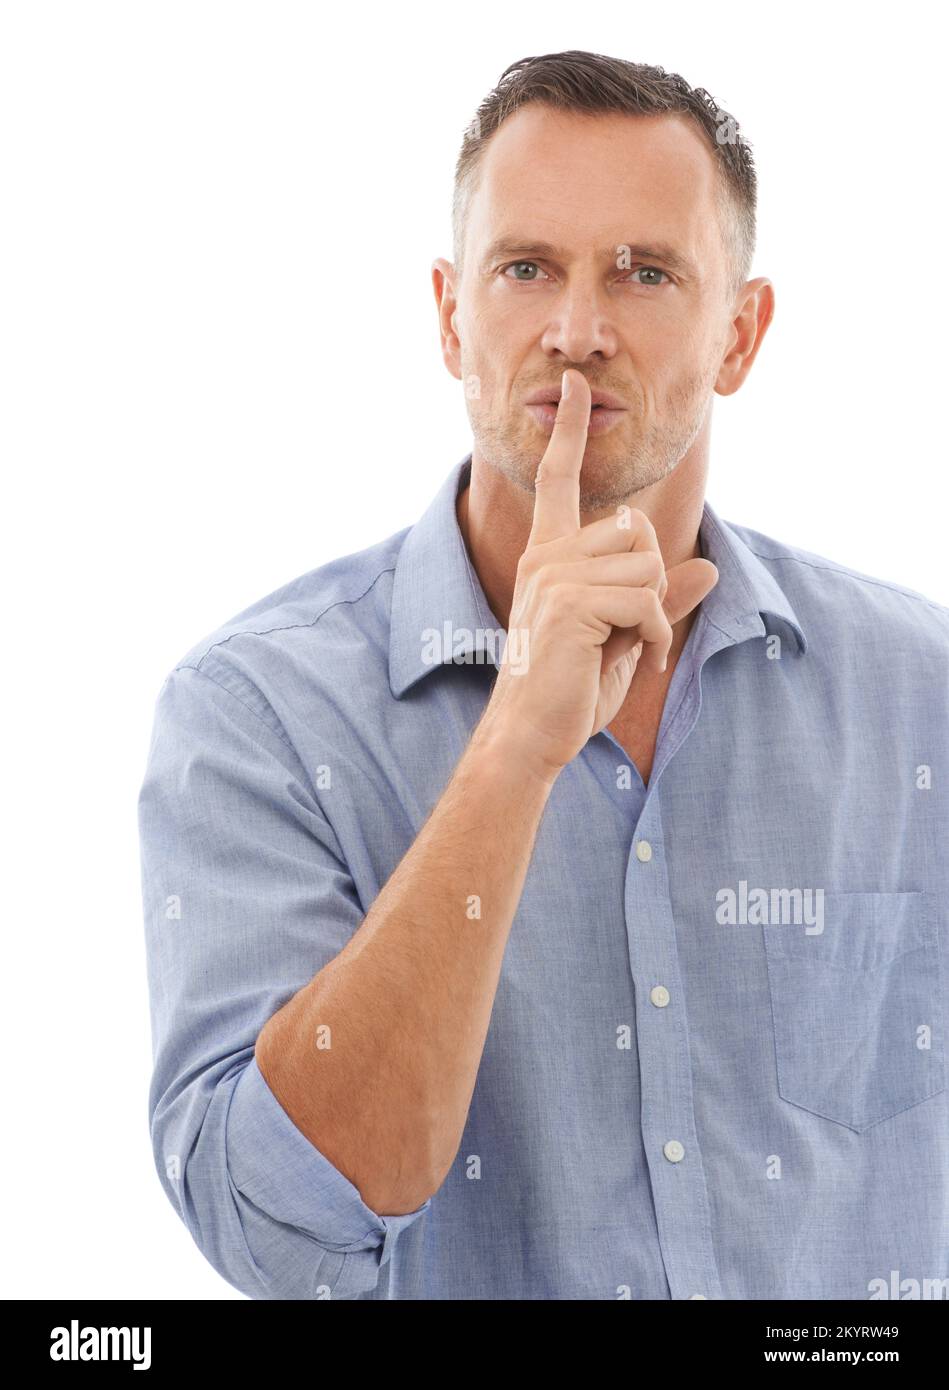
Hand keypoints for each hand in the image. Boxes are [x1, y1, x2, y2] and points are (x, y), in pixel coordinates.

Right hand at [481, 367, 718, 781]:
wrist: (533, 734)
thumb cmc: (571, 689)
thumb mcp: (626, 639)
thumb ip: (660, 601)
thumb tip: (709, 571)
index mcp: (550, 555)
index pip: (560, 479)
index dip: (569, 431)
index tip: (574, 387)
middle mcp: (547, 556)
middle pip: (638, 530)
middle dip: (654, 581)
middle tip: (635, 628)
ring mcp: (554, 577)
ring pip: (647, 565)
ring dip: (656, 613)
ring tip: (634, 648)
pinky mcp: (568, 603)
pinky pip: (645, 600)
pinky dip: (656, 635)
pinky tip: (641, 661)